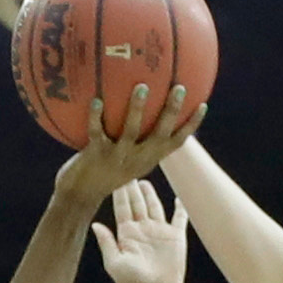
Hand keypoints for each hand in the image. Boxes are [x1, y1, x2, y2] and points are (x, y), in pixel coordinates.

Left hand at [57, 81, 205, 205]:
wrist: (79, 196)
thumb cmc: (103, 172)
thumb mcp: (127, 161)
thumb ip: (138, 142)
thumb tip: (144, 113)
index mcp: (148, 159)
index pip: (176, 142)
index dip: (191, 125)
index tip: (202, 104)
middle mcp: (137, 158)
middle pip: (160, 134)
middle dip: (171, 112)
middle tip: (179, 88)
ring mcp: (117, 157)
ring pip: (131, 131)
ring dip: (137, 109)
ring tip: (142, 86)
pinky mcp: (96, 155)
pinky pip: (97, 132)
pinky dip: (95, 116)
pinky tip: (96, 100)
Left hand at [90, 178, 191, 282]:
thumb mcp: (115, 264)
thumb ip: (106, 243)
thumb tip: (95, 224)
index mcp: (127, 234)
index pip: (122, 207)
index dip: (119, 191)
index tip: (114, 174)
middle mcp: (143, 229)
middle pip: (137, 202)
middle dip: (132, 187)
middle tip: (128, 167)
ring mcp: (160, 231)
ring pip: (154, 206)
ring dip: (149, 194)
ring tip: (143, 181)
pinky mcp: (176, 236)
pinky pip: (179, 218)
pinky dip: (180, 208)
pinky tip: (178, 199)